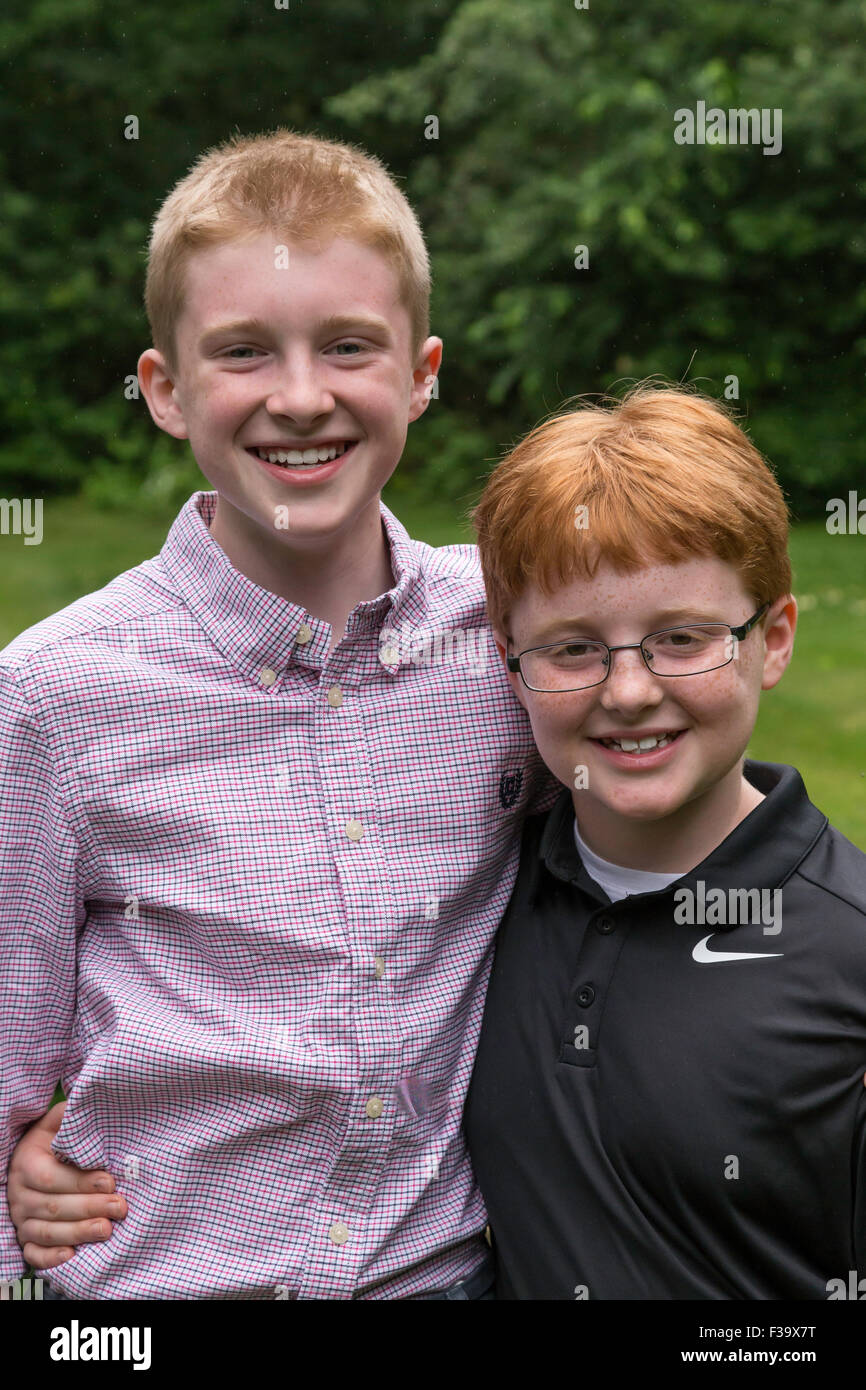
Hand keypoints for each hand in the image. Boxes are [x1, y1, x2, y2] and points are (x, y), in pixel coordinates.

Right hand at [7, 1101, 127, 1269]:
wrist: (32, 1161)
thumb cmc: (52, 1140)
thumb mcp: (56, 1122)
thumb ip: (70, 1115)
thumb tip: (91, 1101)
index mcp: (26, 1164)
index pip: (50, 1178)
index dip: (81, 1181)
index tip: (111, 1181)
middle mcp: (19, 1195)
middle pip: (52, 1207)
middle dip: (89, 1207)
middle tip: (120, 1207)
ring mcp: (22, 1219)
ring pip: (46, 1232)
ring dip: (78, 1232)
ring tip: (107, 1229)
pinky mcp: (26, 1239)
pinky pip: (33, 1254)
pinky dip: (51, 1258)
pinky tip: (72, 1255)